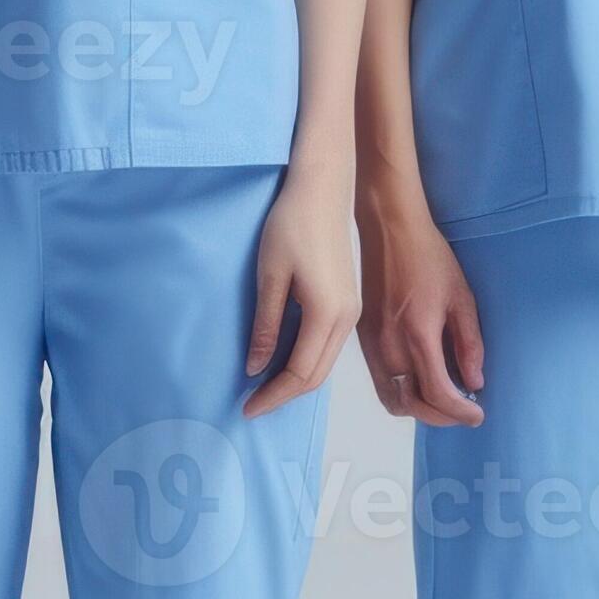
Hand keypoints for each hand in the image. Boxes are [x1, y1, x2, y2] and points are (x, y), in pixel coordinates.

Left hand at [244, 160, 355, 417]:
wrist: (322, 189)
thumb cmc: (291, 225)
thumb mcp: (270, 276)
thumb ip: (266, 326)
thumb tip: (256, 368)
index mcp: (327, 314)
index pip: (300, 373)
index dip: (273, 395)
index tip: (247, 409)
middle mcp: (346, 320)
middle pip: (317, 376)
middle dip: (284, 395)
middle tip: (251, 405)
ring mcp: (351, 312)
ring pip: (324, 363)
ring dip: (296, 380)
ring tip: (263, 388)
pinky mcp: (348, 303)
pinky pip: (327, 346)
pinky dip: (306, 361)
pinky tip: (282, 360)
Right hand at [358, 200, 484, 425]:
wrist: (389, 230)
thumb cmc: (430, 258)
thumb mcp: (461, 297)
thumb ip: (469, 344)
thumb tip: (473, 382)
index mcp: (418, 334)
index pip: (437, 394)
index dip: (460, 412)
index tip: (477, 415)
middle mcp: (390, 346)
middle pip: (412, 405)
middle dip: (441, 416)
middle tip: (463, 411)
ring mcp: (371, 345)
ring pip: (391, 400)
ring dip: (418, 409)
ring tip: (442, 399)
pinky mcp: (362, 340)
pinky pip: (380, 383)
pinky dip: (400, 394)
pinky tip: (419, 381)